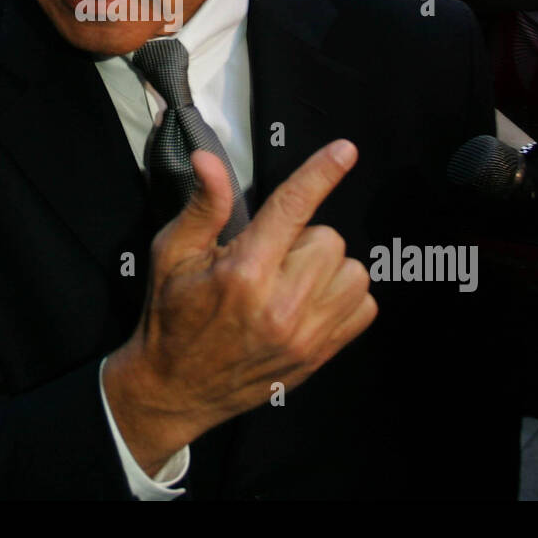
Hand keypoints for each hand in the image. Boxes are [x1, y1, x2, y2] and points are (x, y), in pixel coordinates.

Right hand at [103, 140, 376, 474]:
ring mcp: (306, 334)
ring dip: (327, 268)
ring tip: (289, 280)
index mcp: (244, 271)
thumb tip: (208, 159)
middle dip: (302, 239)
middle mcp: (281, 304)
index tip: (345, 150)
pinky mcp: (320, 355)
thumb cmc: (172, 313)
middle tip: (268, 257)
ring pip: (353, 271)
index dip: (321, 173)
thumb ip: (203, 205)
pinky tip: (309, 302)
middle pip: (329, 239)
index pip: (292, 208)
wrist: (175, 387)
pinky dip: (343, 297)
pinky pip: (364, 307)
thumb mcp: (172, 253)